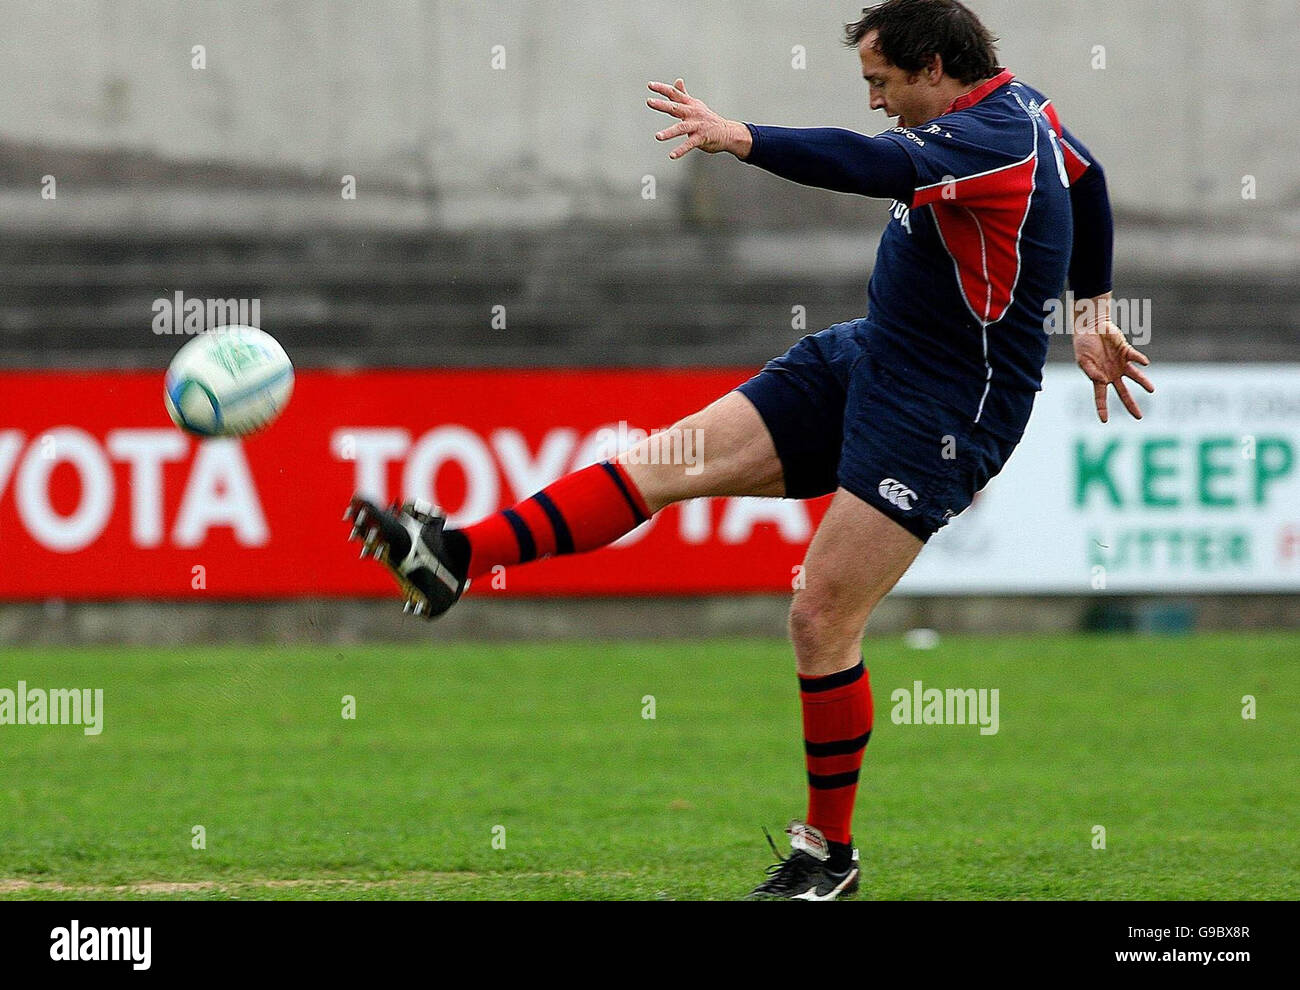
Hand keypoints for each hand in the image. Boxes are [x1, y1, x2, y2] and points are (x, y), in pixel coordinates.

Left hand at [647, 78, 751, 159]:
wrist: (727, 132)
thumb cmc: (708, 119)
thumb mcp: (695, 104)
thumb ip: (683, 94)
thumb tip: (677, 81)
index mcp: (690, 104)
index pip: (674, 94)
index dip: (662, 89)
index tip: (650, 85)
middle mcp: (693, 113)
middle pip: (676, 107)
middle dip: (662, 105)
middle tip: (650, 102)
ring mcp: (697, 126)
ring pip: (681, 128)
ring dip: (669, 132)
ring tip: (658, 136)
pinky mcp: (701, 138)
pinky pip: (689, 144)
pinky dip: (681, 150)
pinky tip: (672, 155)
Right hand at [1072, 293, 1153, 422]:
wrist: (1091, 326)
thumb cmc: (1083, 344)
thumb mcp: (1083, 360)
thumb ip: (1091, 372)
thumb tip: (1103, 381)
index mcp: (1099, 378)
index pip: (1100, 397)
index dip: (1102, 409)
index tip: (1104, 421)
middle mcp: (1112, 374)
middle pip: (1123, 393)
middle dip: (1131, 405)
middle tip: (1139, 417)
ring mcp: (1120, 364)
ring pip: (1135, 377)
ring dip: (1143, 383)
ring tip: (1151, 390)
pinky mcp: (1126, 352)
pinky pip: (1135, 358)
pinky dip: (1140, 360)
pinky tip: (1145, 363)